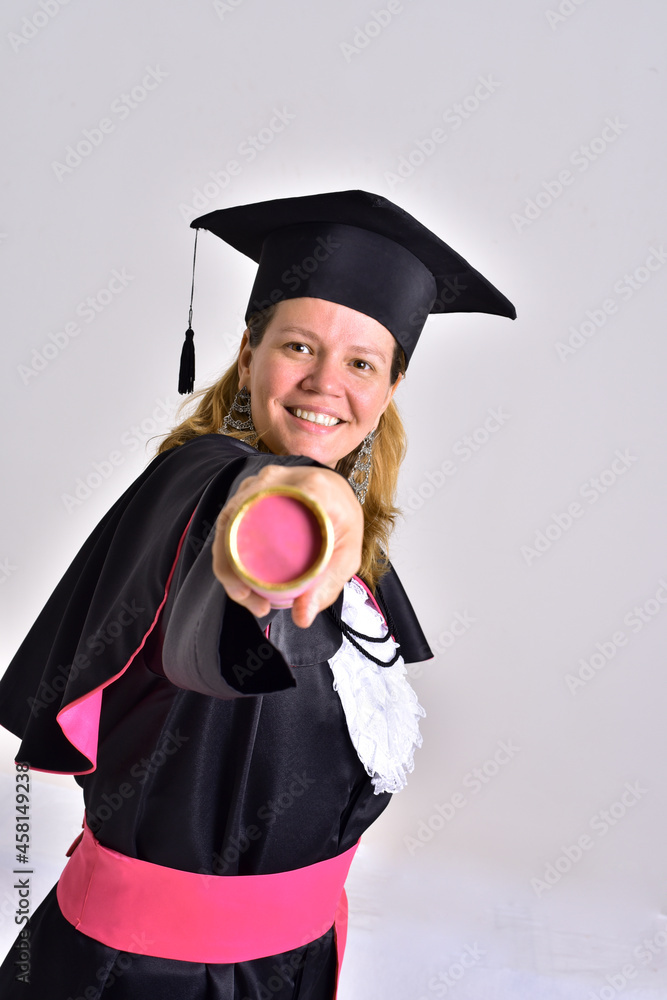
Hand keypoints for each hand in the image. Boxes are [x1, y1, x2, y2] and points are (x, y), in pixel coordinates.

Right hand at [212, 464, 362, 627]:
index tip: (256, 593)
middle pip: (240, 526)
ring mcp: (256, 484)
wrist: (335, 489)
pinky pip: (228, 523)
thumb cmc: (342, 519)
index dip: (254, 558)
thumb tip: (301, 618)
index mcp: (309, 487)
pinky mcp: (245, 492)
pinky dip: (228, 554)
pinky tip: (240, 580)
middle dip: (233, 571)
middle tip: (251, 602)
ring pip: (228, 527)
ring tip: (246, 597)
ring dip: (228, 565)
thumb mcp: (347, 554)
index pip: (271, 519)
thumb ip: (329, 585)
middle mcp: (276, 480)